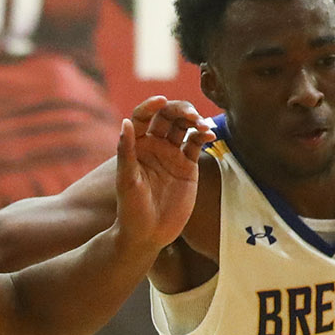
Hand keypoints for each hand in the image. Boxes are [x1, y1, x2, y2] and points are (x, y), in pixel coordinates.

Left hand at [113, 105, 212, 250]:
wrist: (149, 234)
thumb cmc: (131, 209)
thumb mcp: (127, 180)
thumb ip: (126, 152)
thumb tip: (125, 122)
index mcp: (136, 146)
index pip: (142, 117)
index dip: (150, 106)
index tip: (160, 100)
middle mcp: (154, 146)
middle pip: (167, 117)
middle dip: (179, 110)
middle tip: (190, 114)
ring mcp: (172, 154)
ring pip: (184, 127)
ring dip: (194, 120)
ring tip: (201, 124)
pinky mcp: (187, 165)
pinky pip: (196, 143)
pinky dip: (203, 135)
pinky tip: (209, 133)